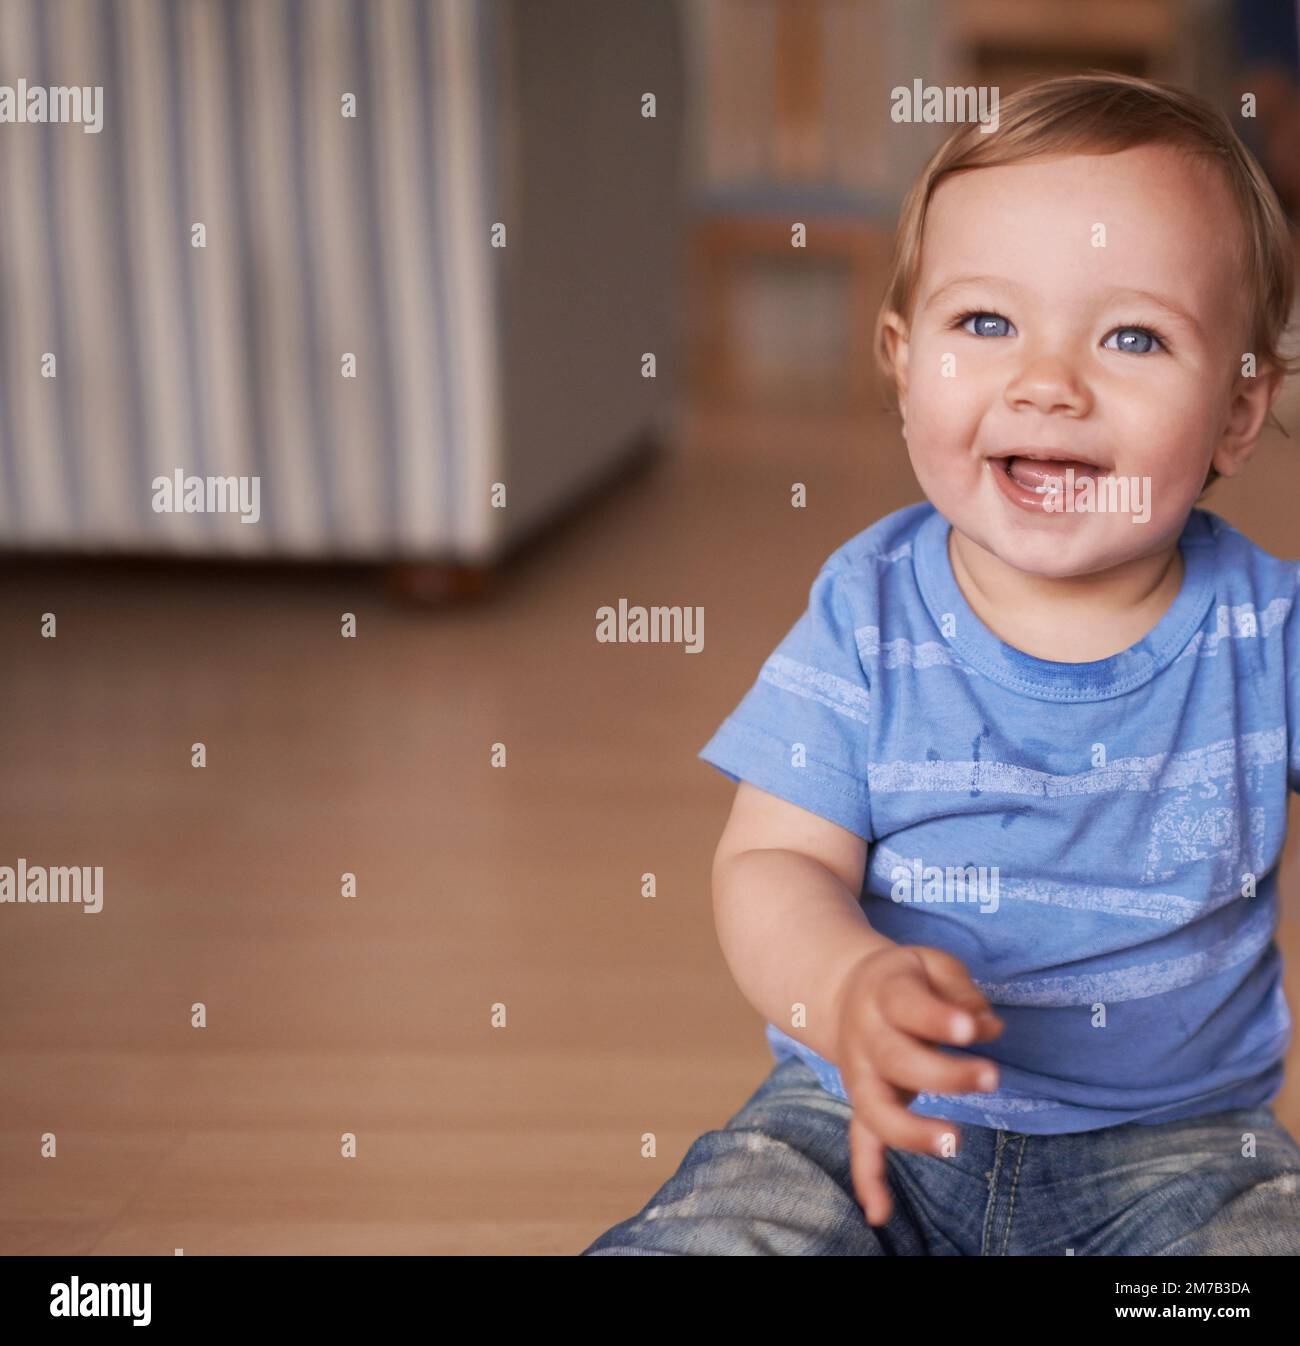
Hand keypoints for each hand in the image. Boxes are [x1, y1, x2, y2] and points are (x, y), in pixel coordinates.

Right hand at [830, 944, 1003, 1225]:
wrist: (846, 991)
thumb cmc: (904, 980)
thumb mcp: (929, 962)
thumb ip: (959, 989)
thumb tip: (988, 1027)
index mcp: (883, 993)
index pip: (907, 1005)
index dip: (939, 1019)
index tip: (974, 1030)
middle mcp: (865, 1038)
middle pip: (896, 1060)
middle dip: (944, 1074)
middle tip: (992, 1078)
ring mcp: (861, 1075)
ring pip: (875, 1108)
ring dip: (911, 1130)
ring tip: (955, 1140)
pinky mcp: (864, 1103)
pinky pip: (860, 1143)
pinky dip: (868, 1177)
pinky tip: (880, 1214)